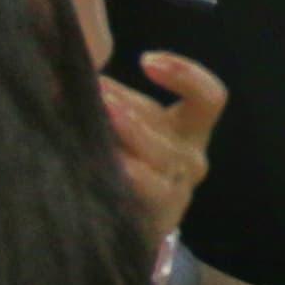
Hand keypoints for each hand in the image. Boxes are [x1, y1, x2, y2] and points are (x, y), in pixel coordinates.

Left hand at [107, 52, 226, 240]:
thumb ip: (115, 98)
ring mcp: (174, 194)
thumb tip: (76, 61)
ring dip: (124, 138)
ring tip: (95, 121)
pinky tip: (96, 165)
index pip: (208, 97)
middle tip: (94, 90)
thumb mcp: (135, 123)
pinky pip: (140, 195)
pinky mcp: (155, 220)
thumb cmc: (134, 160)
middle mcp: (189, 160)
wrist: (135, 224)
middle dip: (126, 108)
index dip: (185, 75)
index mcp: (190, 129)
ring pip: (153, 163)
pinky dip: (120, 176)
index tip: (146, 61)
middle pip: (164, 129)